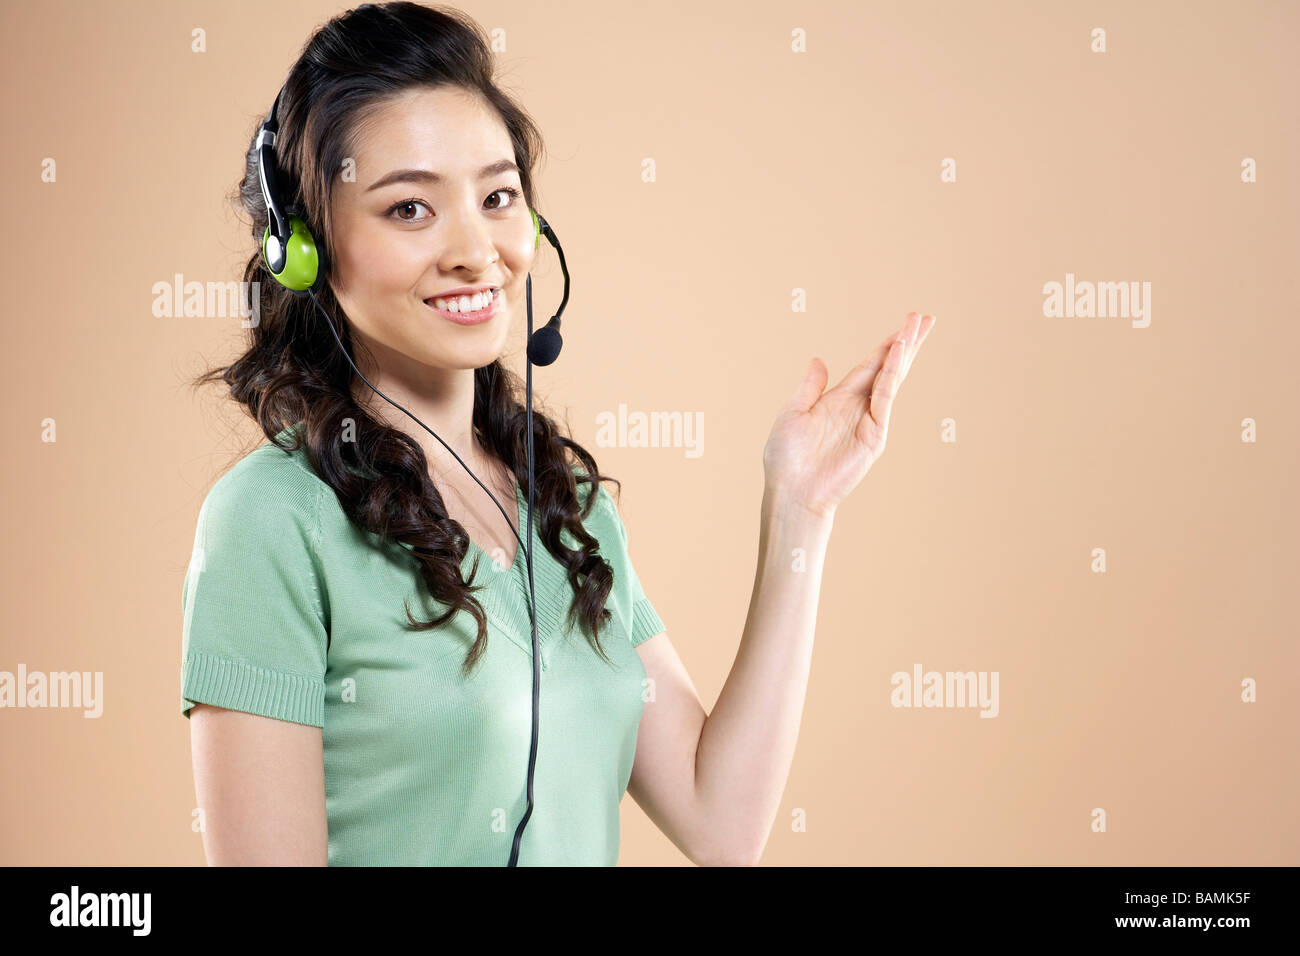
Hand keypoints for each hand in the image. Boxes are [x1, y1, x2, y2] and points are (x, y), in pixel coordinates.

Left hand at [762, 312, 935, 516]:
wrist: (792, 490)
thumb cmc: (786, 458)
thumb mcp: (792, 413)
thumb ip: (809, 387)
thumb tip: (817, 360)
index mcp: (839, 399)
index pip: (870, 365)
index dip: (887, 345)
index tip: (905, 325)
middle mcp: (858, 406)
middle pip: (888, 367)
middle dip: (906, 342)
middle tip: (925, 318)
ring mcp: (870, 421)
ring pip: (892, 379)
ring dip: (904, 353)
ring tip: (918, 327)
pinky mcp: (874, 436)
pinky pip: (884, 400)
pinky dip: (891, 377)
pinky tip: (897, 355)